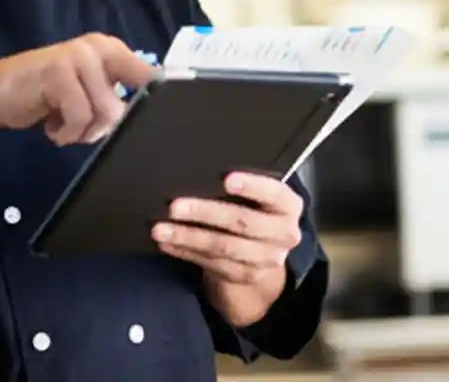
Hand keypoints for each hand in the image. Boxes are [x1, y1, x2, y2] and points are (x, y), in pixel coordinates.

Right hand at [0, 32, 156, 145]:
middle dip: (101, 128)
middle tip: (78, 126)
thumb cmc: (45, 96)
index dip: (155, 101)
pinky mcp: (58, 72)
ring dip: (81, 132)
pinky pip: (78, 116)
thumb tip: (152, 116)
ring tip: (62, 123)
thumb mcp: (87, 93)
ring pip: (104, 113)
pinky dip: (65, 133)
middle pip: (123, 106)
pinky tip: (50, 125)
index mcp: (110, 50)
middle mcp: (98, 48)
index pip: (149, 75)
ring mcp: (77, 57)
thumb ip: (114, 96)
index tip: (156, 120)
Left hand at [152, 172, 302, 284]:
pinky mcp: (245, 276)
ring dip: (188, 237)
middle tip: (174, 206)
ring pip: (223, 247)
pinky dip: (185, 252)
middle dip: (205, 212)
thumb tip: (198, 173)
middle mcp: (284, 234)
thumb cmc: (253, 210)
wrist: (262, 253)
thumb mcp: (257, 197)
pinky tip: (167, 243)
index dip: (252, 186)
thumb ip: (240, 186)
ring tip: (161, 229)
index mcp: (288, 206)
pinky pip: (211, 263)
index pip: (274, 193)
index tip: (227, 178)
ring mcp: (266, 259)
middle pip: (242, 222)